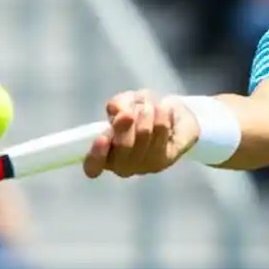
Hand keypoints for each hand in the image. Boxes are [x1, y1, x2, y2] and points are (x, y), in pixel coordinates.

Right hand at [82, 90, 199, 178]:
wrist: (175, 116)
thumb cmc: (142, 111)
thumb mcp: (126, 102)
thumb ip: (118, 104)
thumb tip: (116, 109)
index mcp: (104, 154)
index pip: (93, 166)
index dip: (96, 154)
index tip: (103, 138)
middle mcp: (122, 165)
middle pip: (123, 146)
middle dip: (127, 120)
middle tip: (131, 110)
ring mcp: (144, 165)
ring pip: (143, 133)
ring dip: (146, 111)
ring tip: (149, 106)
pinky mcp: (164, 159)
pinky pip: (160, 129)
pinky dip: (161, 112)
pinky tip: (163, 110)